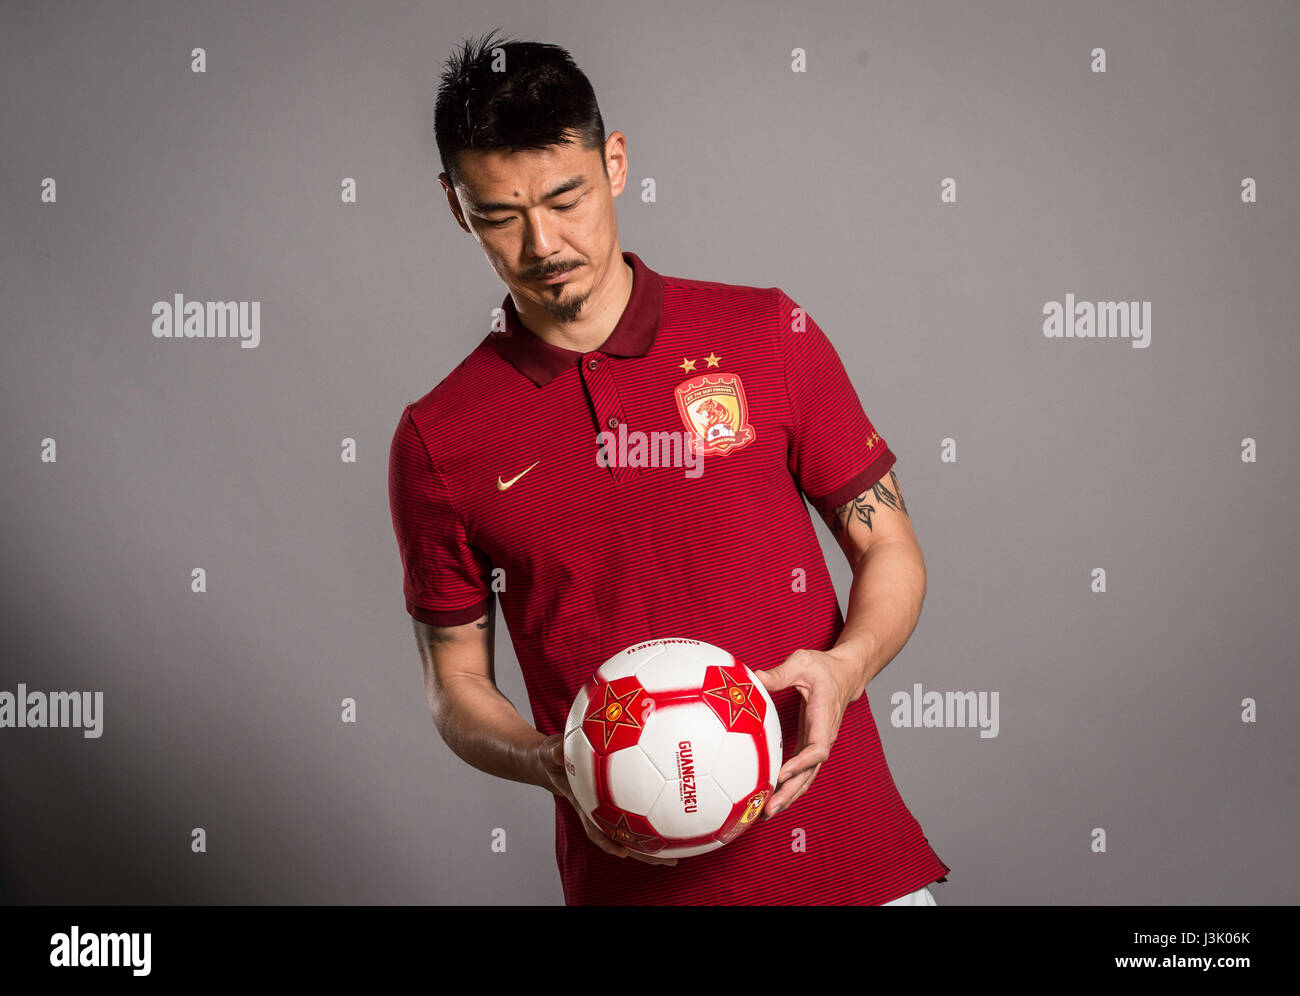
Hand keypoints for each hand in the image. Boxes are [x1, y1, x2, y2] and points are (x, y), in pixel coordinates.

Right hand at [535, 733, 677, 865]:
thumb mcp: (550, 754)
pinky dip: (657, 814)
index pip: (595, 828)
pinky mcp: (618, 798)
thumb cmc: (553, 758)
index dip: (607, 842)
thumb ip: (554, 754)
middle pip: (623, 837)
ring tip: (682, 851)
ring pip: (634, 829)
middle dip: (644, 852)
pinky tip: (676, 814)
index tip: (622, 852)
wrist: (553, 761)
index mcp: (584, 804)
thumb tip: (558, 751)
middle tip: (669, 860)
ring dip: (656, 841)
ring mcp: (610, 807)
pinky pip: (639, 808)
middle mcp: (599, 811)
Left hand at [754, 647, 864, 818]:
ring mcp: (817, 743)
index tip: (782, 774)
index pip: (818, 748)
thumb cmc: (824, 668)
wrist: (844, 674)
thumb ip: (780, 673)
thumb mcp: (802, 662)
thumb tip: (755, 678)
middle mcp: (824, 736)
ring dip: (789, 796)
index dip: (801, 763)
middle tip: (769, 809)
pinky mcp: (809, 745)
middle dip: (791, 792)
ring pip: (806, 777)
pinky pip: (801, 771)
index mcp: (824, 718)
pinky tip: (771, 798)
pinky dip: (788, 787)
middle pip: (810, 772)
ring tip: (767, 813)